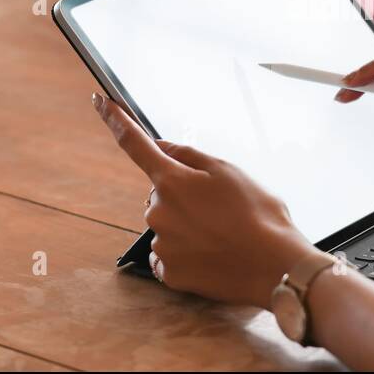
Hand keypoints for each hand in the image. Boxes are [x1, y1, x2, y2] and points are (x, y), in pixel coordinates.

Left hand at [92, 93, 317, 308]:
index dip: (113, 119)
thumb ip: (189, 155)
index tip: (98, 101)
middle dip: (183, 195)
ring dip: (188, 225)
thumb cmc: (258, 214)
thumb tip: (160, 146)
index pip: (133, 142)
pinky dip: (186, 251)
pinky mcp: (169, 272)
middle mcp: (157, 212)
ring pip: (167, 225)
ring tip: (224, 232)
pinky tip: (213, 252)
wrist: (275, 267)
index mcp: (171, 181)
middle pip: (160, 193)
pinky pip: (169, 254)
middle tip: (220, 206)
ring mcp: (161, 244)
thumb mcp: (229, 171)